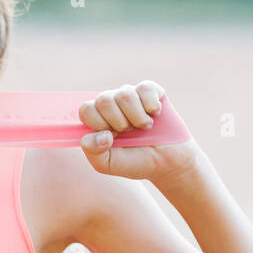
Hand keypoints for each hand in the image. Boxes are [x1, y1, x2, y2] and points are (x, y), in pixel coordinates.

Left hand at [79, 81, 198, 182]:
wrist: (166, 162)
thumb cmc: (134, 161)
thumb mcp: (107, 164)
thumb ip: (93, 151)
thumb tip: (102, 134)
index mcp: (97, 118)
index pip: (86, 109)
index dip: (100, 124)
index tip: (113, 137)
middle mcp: (112, 103)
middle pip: (104, 100)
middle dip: (119, 122)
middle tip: (130, 132)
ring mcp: (131, 95)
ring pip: (125, 94)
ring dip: (137, 117)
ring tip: (144, 127)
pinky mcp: (151, 91)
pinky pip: (145, 88)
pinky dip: (151, 106)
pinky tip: (154, 115)